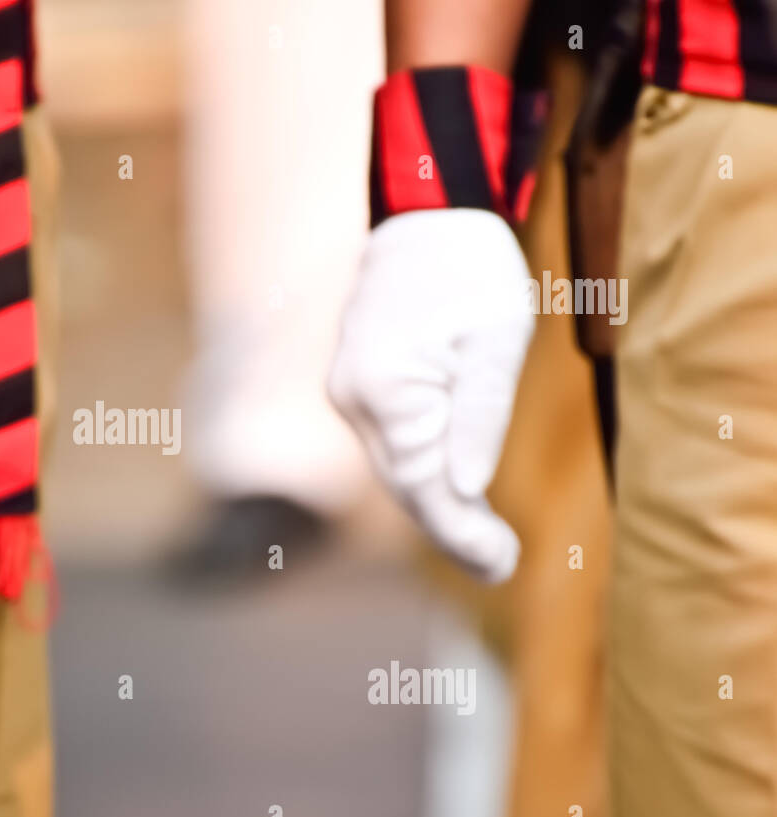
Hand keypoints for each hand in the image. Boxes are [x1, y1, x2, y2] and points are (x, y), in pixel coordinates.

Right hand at [328, 209, 533, 583]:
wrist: (427, 216)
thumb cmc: (472, 270)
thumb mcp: (496, 339)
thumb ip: (480, 415)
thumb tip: (464, 489)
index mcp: (387, 388)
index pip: (422, 484)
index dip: (460, 534)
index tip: (500, 566)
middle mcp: (354, 397)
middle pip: (402, 484)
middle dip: (452, 530)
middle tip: (500, 565)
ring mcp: (350, 392)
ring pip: (395, 467)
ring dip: (438, 506)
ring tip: (489, 543)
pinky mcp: (359, 386)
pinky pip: (393, 443)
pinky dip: (423, 473)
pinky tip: (457, 494)